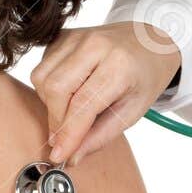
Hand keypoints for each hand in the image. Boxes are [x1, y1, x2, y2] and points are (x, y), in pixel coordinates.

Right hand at [31, 20, 181, 163]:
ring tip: (71, 112)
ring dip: (50, 103)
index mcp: (120, 64)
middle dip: (56, 120)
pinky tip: (70, 91)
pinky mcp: (63, 36)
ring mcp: (77, 37)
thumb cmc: (145, 76)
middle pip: (56, 89)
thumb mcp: (133, 111)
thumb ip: (102, 135)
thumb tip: (72, 156)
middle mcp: (95, 45)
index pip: (83, 104)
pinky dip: (49, 86)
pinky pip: (43, 66)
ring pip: (42, 77)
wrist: (150, 41)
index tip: (58, 155)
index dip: (68, 134)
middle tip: (64, 138)